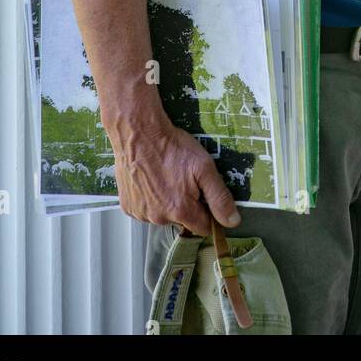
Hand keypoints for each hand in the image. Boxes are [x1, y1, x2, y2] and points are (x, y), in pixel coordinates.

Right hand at [113, 120, 241, 236]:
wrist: (139, 133)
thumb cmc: (172, 147)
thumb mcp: (204, 168)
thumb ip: (219, 197)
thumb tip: (232, 221)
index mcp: (180, 210)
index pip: (203, 227)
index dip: (208, 212)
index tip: (204, 196)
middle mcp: (159, 218)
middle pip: (182, 221)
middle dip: (186, 205)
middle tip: (183, 179)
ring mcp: (141, 213)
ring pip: (163, 215)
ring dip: (167, 202)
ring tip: (165, 176)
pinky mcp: (128, 206)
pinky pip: (145, 209)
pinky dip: (150, 199)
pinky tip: (151, 180)